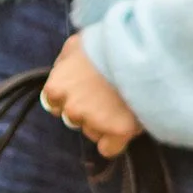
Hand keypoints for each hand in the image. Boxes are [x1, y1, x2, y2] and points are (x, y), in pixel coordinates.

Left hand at [41, 32, 141, 158]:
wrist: (139, 50)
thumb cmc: (106, 43)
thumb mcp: (76, 44)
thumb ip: (64, 63)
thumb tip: (61, 72)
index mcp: (57, 87)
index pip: (53, 103)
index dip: (69, 96)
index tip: (84, 90)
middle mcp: (71, 108)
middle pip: (73, 119)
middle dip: (86, 110)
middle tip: (105, 94)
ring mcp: (93, 122)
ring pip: (92, 132)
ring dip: (102, 124)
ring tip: (120, 104)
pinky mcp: (117, 132)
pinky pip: (109, 148)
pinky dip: (115, 140)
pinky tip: (125, 124)